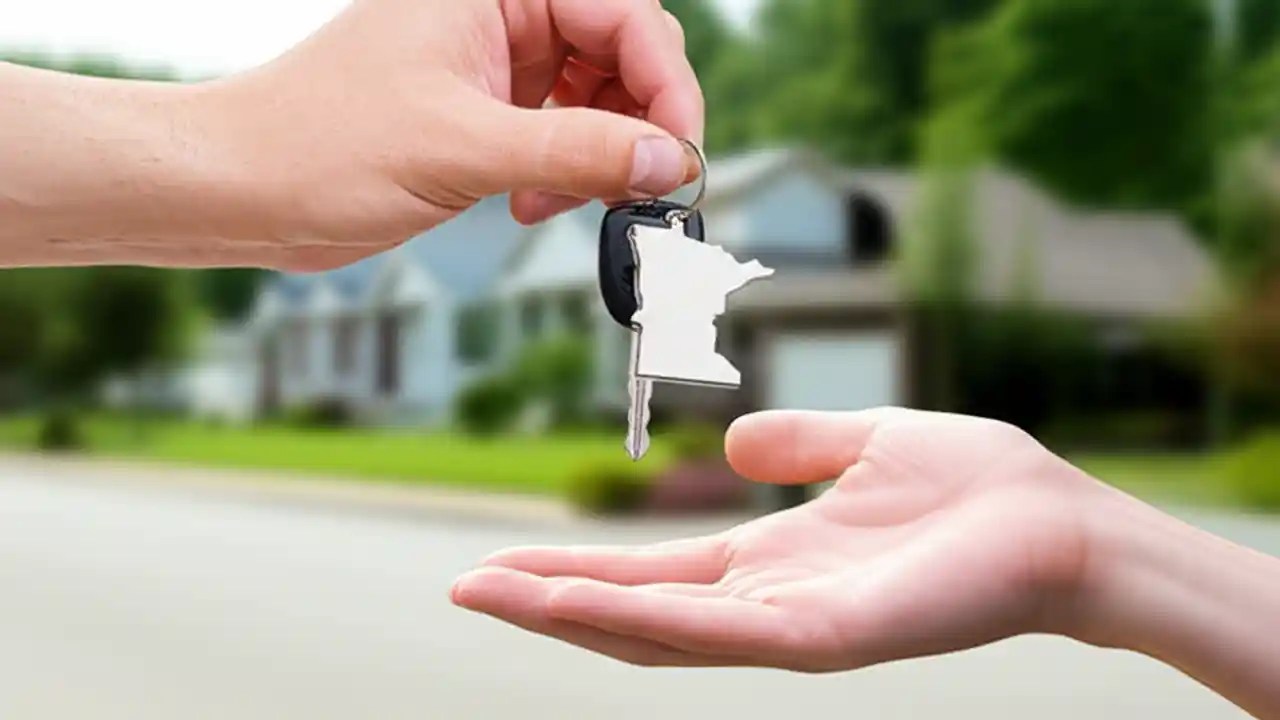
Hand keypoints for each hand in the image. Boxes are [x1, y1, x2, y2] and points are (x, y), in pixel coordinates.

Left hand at [194, 0, 702, 269]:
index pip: (622, 14)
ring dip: (601, 154)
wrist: (242, 189)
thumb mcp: (463, 149)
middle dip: (637, 121)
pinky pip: (559, 132)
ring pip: (596, 96)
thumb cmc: (319, 145)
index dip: (665, 84)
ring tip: (566, 201)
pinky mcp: (481, 111)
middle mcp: (498, 13)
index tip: (680, 154)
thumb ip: (578, 151)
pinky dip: (567, 173)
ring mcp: (491, 62)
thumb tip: (669, 160)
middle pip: (620, 51)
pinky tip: (535, 205)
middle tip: (640, 184)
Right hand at [451, 408, 1105, 670]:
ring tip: (487, 594)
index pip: (653, 574)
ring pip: (656, 631)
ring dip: (566, 614)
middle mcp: (768, 605)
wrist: (1059, 521)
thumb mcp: (865, 445)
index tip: (504, 557)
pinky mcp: (824, 638)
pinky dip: (634, 619)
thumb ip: (800, 444)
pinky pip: (712, 631)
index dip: (576, 568)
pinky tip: (569, 603)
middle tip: (464, 586)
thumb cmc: (978, 487)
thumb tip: (736, 444)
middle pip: (635, 610)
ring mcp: (791, 629)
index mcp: (773, 563)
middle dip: (547, 601)